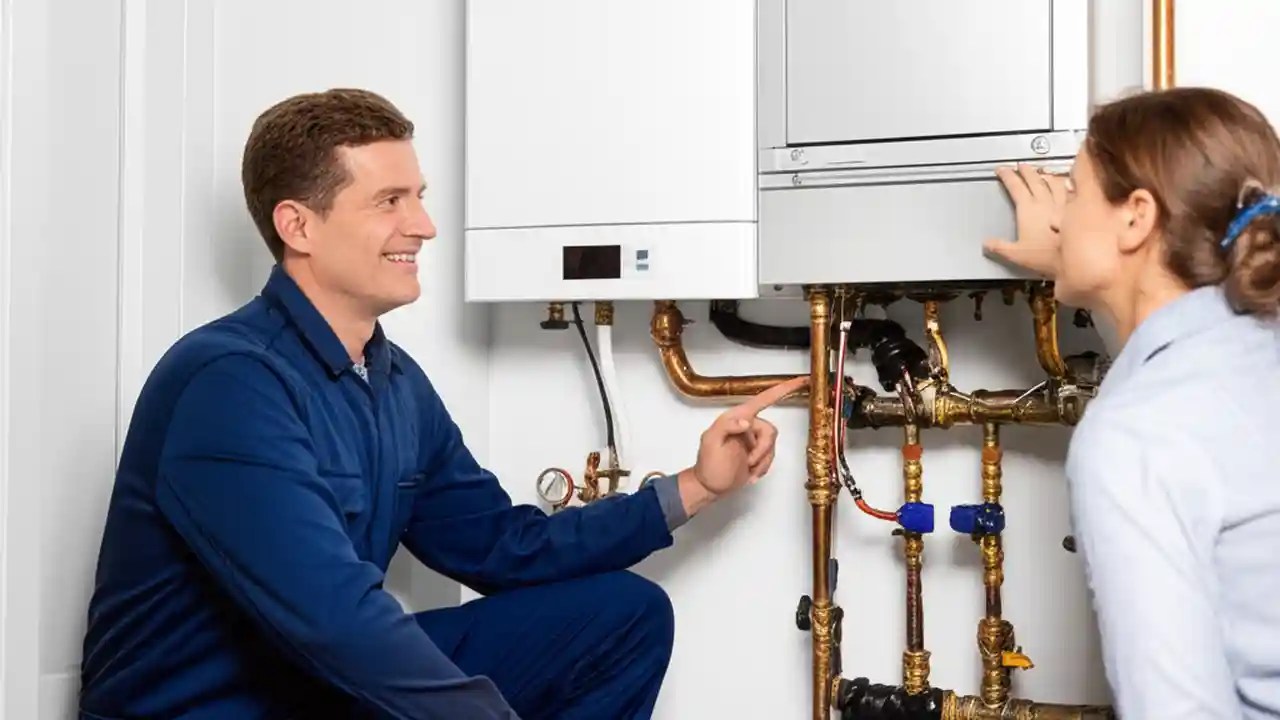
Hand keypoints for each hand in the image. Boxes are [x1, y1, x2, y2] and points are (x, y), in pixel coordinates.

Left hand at [676, 376, 809, 515]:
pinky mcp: (759, 453)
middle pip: (770, 431)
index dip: (782, 390)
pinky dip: (762, 468)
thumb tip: (747, 421)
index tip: (801, 380)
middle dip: (762, 450)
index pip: (762, 399)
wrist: (710, 487)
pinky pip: (772, 457)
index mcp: (737, 417)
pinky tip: (749, 474)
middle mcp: (748, 425)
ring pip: (772, 446)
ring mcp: (754, 439)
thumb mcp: (711, 442)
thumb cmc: (708, 465)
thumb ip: (726, 426)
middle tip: (748, 462)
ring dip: (761, 461)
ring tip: (747, 469)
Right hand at [984, 164, 1068, 277]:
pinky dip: (1066, 185)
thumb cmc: (1047, 256)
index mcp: (1028, 209)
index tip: (1002, 170)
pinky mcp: (1076, 209)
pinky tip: (1067, 185)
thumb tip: (987, 243)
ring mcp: (1062, 204)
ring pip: (1053, 182)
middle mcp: (1045, 202)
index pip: (1015, 186)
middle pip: (1034, 179)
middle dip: (1026, 170)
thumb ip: (1000, 247)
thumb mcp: (1017, 254)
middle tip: (1021, 165)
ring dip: (1046, 174)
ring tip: (1042, 171)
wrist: (1074, 258)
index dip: (1007, 176)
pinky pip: (1070, 191)